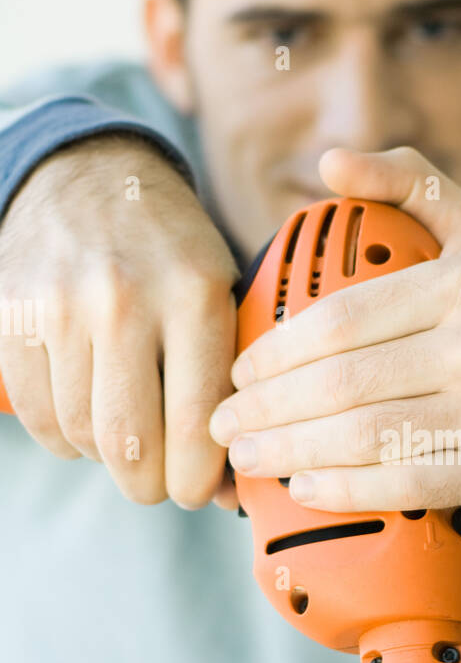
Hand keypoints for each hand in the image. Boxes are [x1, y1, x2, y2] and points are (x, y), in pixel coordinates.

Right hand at [0, 134, 238, 508]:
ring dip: (107, 458)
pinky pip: (40, 418)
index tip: (200, 489)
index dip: (199, 478)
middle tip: (159, 484)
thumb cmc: (171, 248)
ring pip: (83, 436)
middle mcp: (125, 299)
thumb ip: (232, 379)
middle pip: (132, 444)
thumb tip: (237, 485)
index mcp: (194, 292)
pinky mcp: (13, 318)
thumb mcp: (221, 290)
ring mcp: (61, 308)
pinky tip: (87, 419)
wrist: (88, 173)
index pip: (198, 421)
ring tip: (127, 440)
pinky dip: (66, 439)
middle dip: (150, 485)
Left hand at [209, 146, 460, 516]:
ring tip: (249, 456)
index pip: (342, 319)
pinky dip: (345, 488)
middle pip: (342, 382)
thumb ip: (409, 186)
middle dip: (268, 408)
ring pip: (365, 436)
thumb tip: (331, 161)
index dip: (277, 350)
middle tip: (225, 422)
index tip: (241, 371)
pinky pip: (404, 484)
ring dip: (291, 452)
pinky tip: (306, 486)